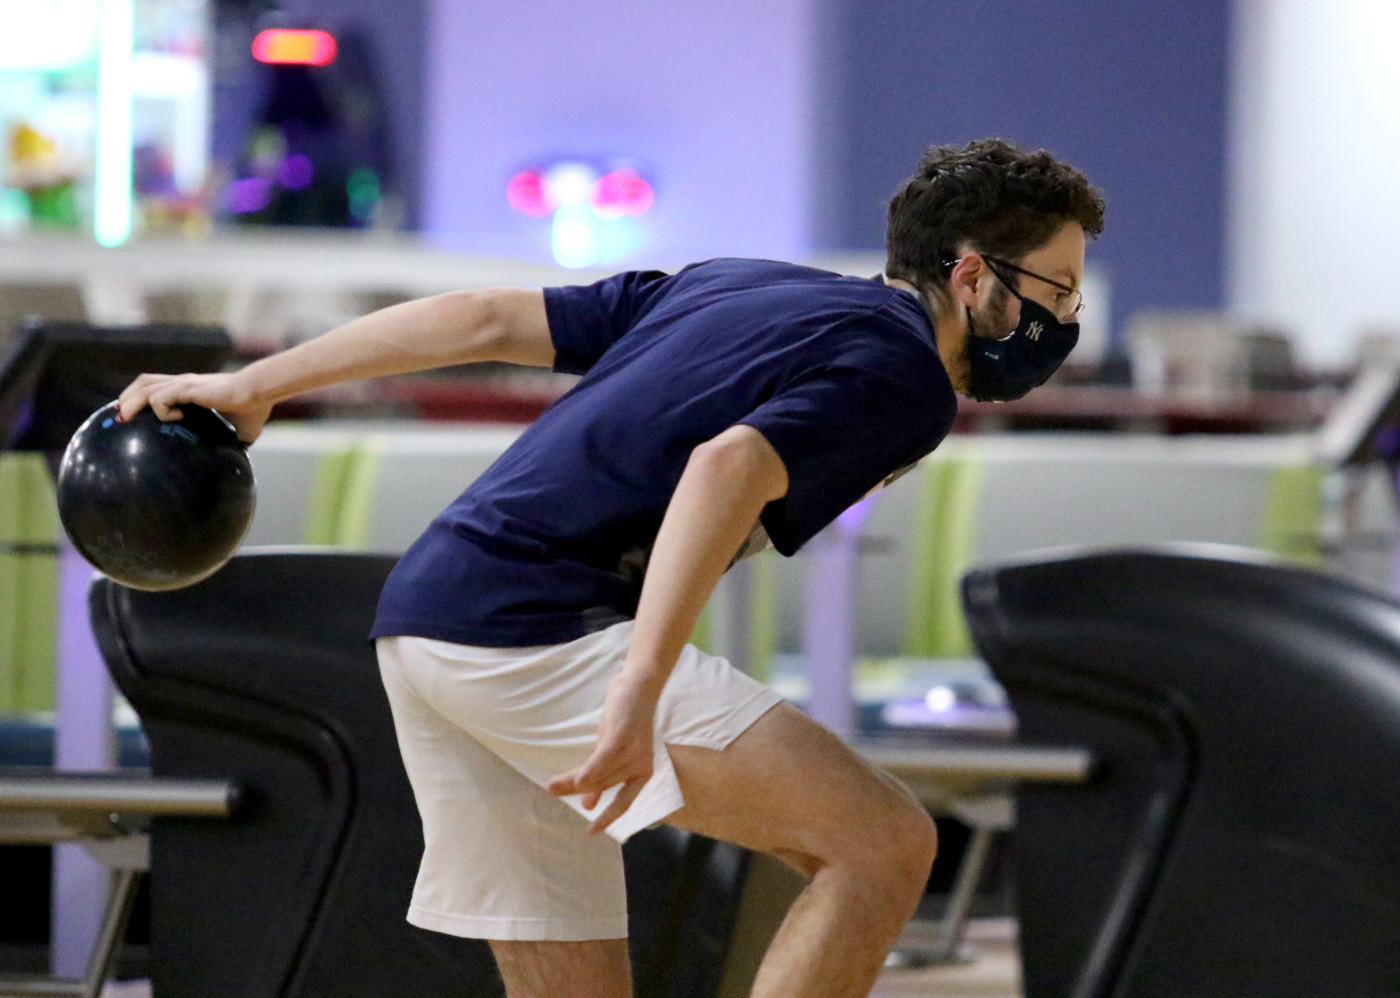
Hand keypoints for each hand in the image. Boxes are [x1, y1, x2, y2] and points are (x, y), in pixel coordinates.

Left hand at [117, 371, 272, 443]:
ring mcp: (183, 384)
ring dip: (131, 403)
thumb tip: (236, 461)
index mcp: (190, 389)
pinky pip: (159, 399)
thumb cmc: (253, 409)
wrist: (258, 393)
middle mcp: (183, 383)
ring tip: (126, 418)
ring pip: (144, 387)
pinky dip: (159, 410)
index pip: (156, 385)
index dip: (140, 398)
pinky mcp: (186, 389)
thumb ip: (233, 441)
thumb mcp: (239, 430)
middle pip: (143, 382)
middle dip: (126, 398)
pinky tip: (175, 418)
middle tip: (119, 418)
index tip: (132, 416)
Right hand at [547, 672, 659, 834]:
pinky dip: (590, 771)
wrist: (639, 688)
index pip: (625, 801)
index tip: (591, 832)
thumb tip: (589, 804)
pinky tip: (577, 780)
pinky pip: (603, 760)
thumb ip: (605, 776)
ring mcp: (632, 752)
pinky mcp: (622, 738)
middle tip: (551, 792)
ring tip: (551, 785)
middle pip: (602, 785)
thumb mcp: (616, 753)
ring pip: (598, 775)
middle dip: (575, 791)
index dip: (608, 818)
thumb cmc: (627, 721)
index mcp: (643, 772)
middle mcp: (641, 765)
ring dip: (572, 782)